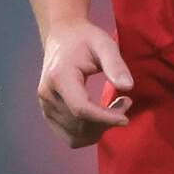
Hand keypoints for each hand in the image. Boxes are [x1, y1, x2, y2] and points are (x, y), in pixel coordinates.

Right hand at [37, 20, 134, 148]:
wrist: (61, 37)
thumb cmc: (84, 38)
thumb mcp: (104, 44)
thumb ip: (115, 64)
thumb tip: (128, 87)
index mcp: (59, 77)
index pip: (81, 109)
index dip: (105, 118)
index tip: (125, 119)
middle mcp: (47, 95)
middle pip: (79, 125)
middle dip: (106, 122)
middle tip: (125, 102)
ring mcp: (45, 106)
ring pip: (75, 135)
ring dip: (99, 130)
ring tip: (114, 109)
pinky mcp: (48, 113)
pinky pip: (70, 136)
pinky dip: (89, 133)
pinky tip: (101, 117)